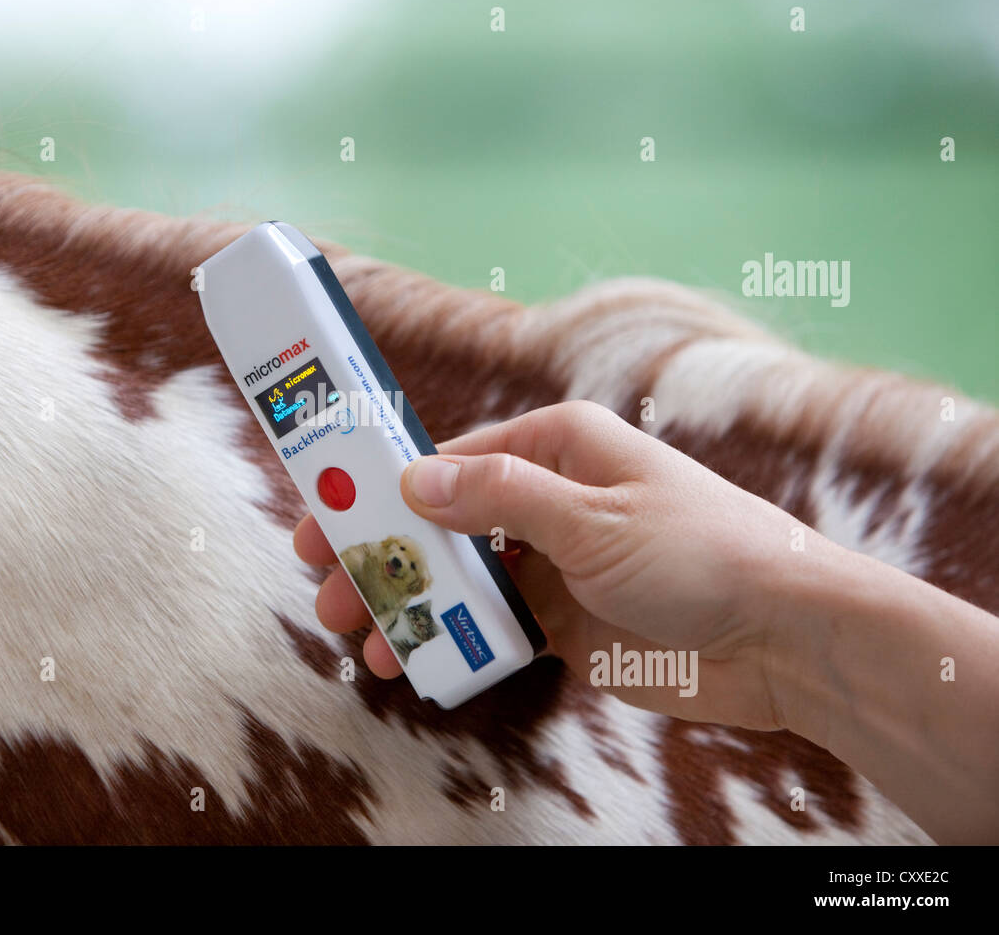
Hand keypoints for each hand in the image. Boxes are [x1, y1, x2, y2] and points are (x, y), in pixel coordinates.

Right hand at [293, 399, 820, 729]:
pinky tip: (415, 662)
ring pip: (461, 580)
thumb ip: (501, 499)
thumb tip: (414, 477)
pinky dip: (453, 643)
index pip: (452, 460)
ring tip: (362, 638)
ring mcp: (557, 565)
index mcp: (561, 449)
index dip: (383, 486)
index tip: (327, 512)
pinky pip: (492, 629)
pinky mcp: (566, 623)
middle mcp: (553, 501)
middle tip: (326, 583)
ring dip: (411, 605)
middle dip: (385, 552)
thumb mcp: (595, 517)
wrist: (784, 642)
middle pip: (446, 522)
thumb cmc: (705, 552)